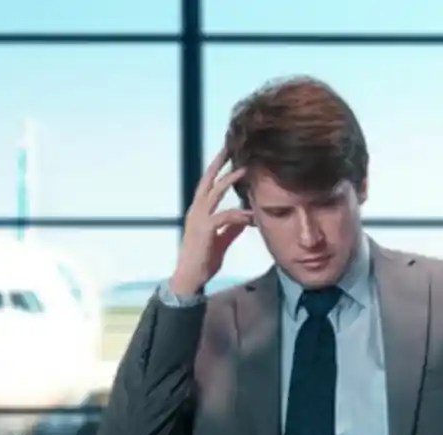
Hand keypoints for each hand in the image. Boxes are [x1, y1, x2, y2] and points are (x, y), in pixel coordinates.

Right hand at [169, 147, 254, 295]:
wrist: (190, 278)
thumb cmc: (203, 261)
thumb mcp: (221, 241)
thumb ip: (231, 228)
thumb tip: (245, 218)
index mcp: (199, 212)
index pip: (208, 185)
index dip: (217, 169)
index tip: (227, 155)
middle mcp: (196, 211)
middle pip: (207, 180)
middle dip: (218, 163)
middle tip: (230, 147)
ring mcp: (198, 219)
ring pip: (214, 193)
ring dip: (230, 180)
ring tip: (244, 170)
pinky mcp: (204, 230)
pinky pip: (224, 216)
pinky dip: (240, 214)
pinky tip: (252, 215)